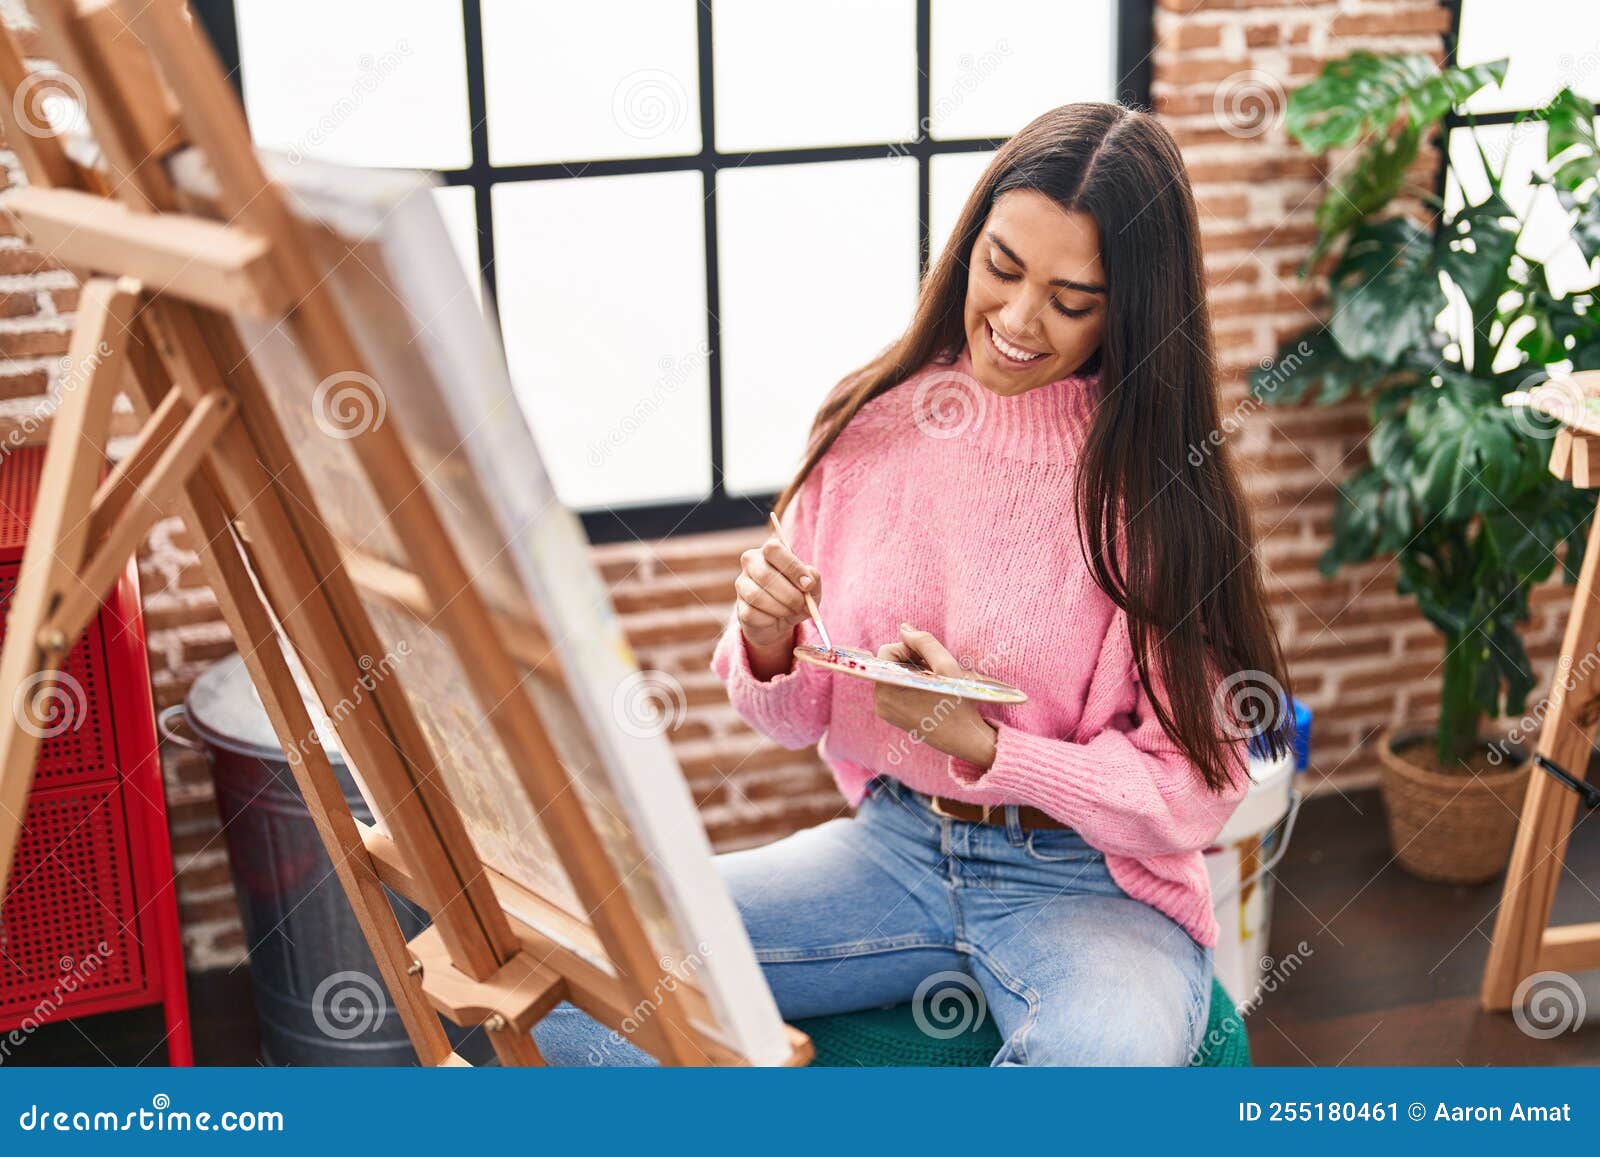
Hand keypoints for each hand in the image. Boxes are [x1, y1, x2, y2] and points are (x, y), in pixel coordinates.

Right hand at [734, 533, 822, 652]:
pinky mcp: (740, 606)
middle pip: (765, 575)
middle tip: (802, 604)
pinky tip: (775, 618)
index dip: (792, 567)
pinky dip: (770, 619)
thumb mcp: (811, 587)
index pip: (774, 549)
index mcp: (770, 550)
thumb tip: (808, 581)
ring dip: (780, 608)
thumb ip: (813, 579)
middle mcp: (751, 561)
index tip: (807, 585)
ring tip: (791, 611)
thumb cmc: (796, 595)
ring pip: (757, 596)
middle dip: (789, 594)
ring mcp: (742, 583)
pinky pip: (753, 613)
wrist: (780, 621)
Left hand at [873, 623, 997, 768]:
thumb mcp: (945, 666)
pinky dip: (911, 683)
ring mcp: (884, 709)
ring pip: (893, 673)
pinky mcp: (891, 715)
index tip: (931, 660)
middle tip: (935, 670)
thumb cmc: (958, 702)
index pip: (888, 651)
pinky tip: (929, 690)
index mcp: (888, 688)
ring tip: (934, 681)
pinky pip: (895, 687)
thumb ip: (923, 642)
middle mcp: (880, 700)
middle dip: (911, 659)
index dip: (910, 648)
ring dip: (913, 670)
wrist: (965, 738)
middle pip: (889, 662)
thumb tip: (904, 628)